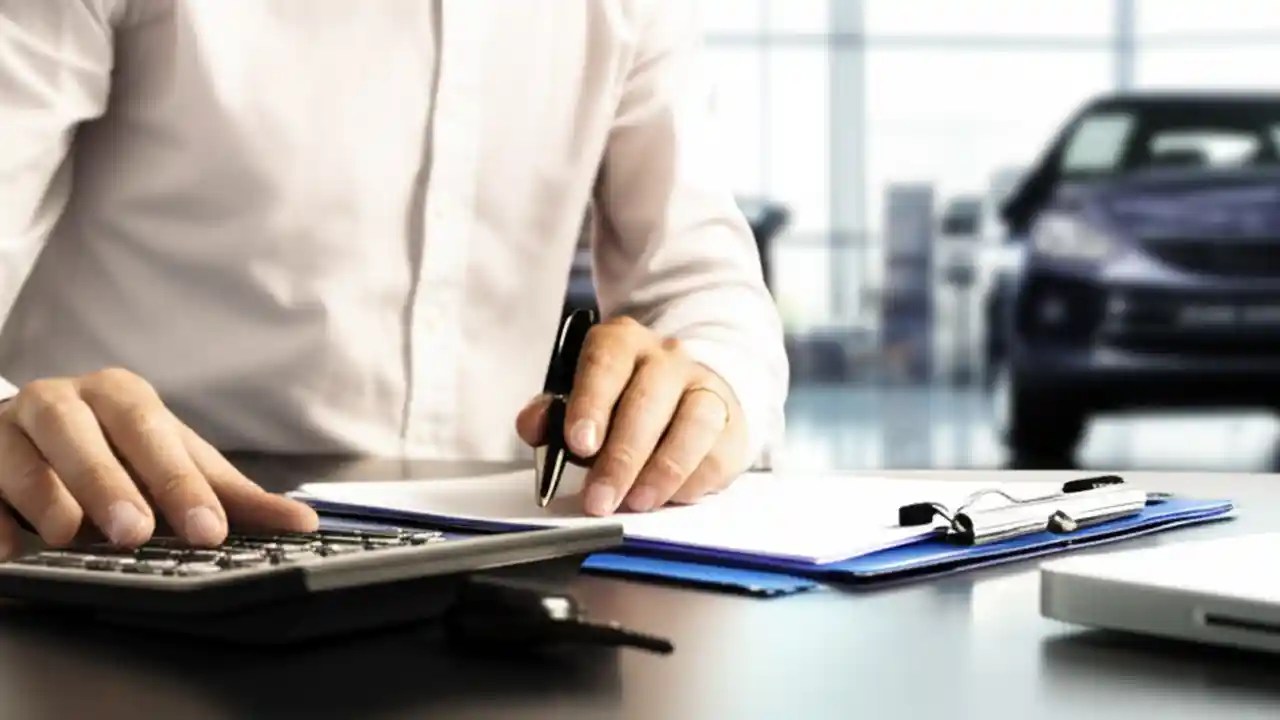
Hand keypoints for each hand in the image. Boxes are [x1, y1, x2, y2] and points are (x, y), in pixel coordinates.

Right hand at [0, 368, 317, 558]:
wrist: (30, 438)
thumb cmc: (116, 453)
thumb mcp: (174, 466)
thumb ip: (232, 497)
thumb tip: (302, 523)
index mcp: (121, 397)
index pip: (154, 433)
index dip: (180, 483)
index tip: (206, 530)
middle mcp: (61, 402)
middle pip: (84, 436)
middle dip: (111, 484)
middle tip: (136, 532)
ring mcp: (8, 429)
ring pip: (20, 456)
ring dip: (47, 498)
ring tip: (71, 536)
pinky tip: (9, 551)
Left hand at [516, 317, 747, 516]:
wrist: (684, 394)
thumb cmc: (621, 402)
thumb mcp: (578, 401)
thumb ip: (551, 413)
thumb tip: (534, 426)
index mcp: (621, 343)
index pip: (606, 362)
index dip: (592, 403)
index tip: (579, 444)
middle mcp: (667, 358)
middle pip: (647, 400)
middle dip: (621, 457)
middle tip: (600, 498)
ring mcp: (704, 387)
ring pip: (693, 423)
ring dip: (662, 470)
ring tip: (637, 502)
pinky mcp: (731, 424)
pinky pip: (717, 454)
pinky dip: (691, 481)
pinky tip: (668, 496)